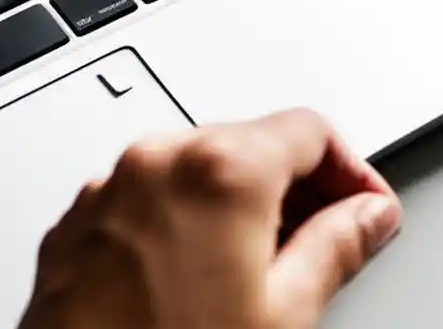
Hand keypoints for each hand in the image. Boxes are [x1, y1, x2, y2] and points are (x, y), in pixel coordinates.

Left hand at [18, 109, 402, 328]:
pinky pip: (146, 199)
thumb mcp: (284, 314)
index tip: (365, 209)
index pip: (312, 131)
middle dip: (298, 190)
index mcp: (220, 170)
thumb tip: (367, 216)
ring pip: (196, 170)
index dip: (353, 171)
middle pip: (253, 143)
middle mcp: (157, 162)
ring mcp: (107, 191)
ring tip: (261, 273)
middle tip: (329, 242)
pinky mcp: (75, 226)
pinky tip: (200, 280)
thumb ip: (338, 247)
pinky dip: (183, 222)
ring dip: (239, 207)